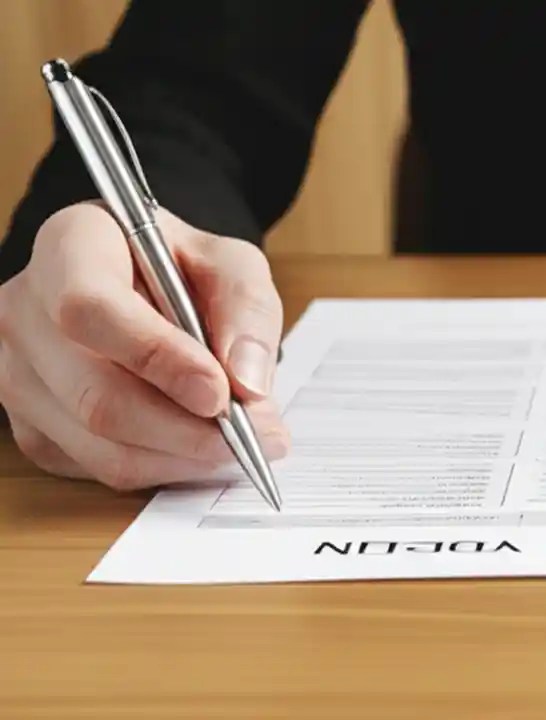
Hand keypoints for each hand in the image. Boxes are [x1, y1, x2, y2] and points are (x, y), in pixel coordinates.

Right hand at [0, 202, 289, 489]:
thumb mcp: (229, 261)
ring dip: (183, 455)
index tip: (220, 392)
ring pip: (99, 443)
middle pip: (95, 396)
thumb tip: (246, 382)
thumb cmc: (180, 266)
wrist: (139, 281)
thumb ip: (246, 308)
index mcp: (68, 248)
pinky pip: (98, 467)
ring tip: (241, 442)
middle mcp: (24, 312)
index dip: (157, 359)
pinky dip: (163, 466)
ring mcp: (16, 374)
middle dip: (187, 430)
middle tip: (256, 436)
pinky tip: (198, 445)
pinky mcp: (31, 426)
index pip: (90, 309)